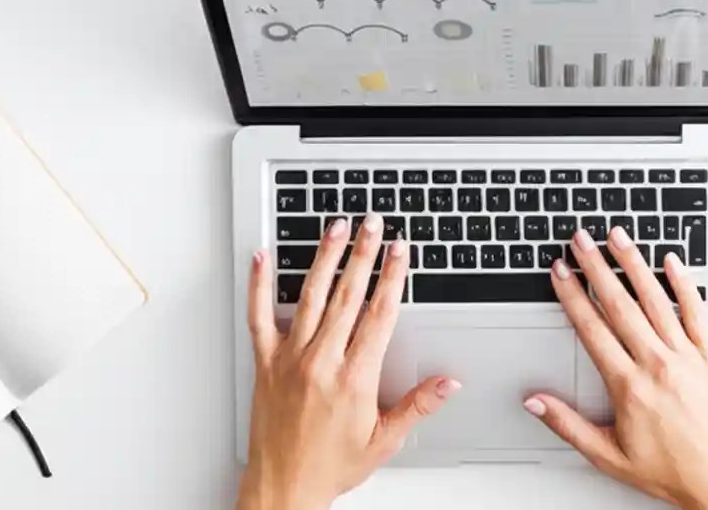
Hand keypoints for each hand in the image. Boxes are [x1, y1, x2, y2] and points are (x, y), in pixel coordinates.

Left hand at [236, 213, 459, 509]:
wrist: (282, 488)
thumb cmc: (330, 467)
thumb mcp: (385, 440)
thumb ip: (417, 406)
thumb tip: (448, 382)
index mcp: (354, 378)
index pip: (379, 314)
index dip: (392, 277)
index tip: (400, 250)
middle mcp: (321, 362)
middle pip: (347, 295)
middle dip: (363, 254)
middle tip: (372, 223)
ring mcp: (290, 359)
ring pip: (310, 296)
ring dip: (324, 257)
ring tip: (335, 227)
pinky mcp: (265, 363)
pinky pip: (259, 316)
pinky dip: (259, 284)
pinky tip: (262, 257)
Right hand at [525, 227, 707, 509]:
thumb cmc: (669, 470)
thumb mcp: (608, 454)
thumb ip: (568, 424)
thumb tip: (536, 403)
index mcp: (628, 386)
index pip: (591, 328)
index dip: (572, 295)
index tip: (560, 272)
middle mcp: (657, 364)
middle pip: (619, 304)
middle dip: (596, 267)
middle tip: (581, 240)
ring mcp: (687, 357)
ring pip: (656, 300)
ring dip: (634, 265)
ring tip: (618, 238)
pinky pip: (696, 313)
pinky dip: (684, 285)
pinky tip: (672, 262)